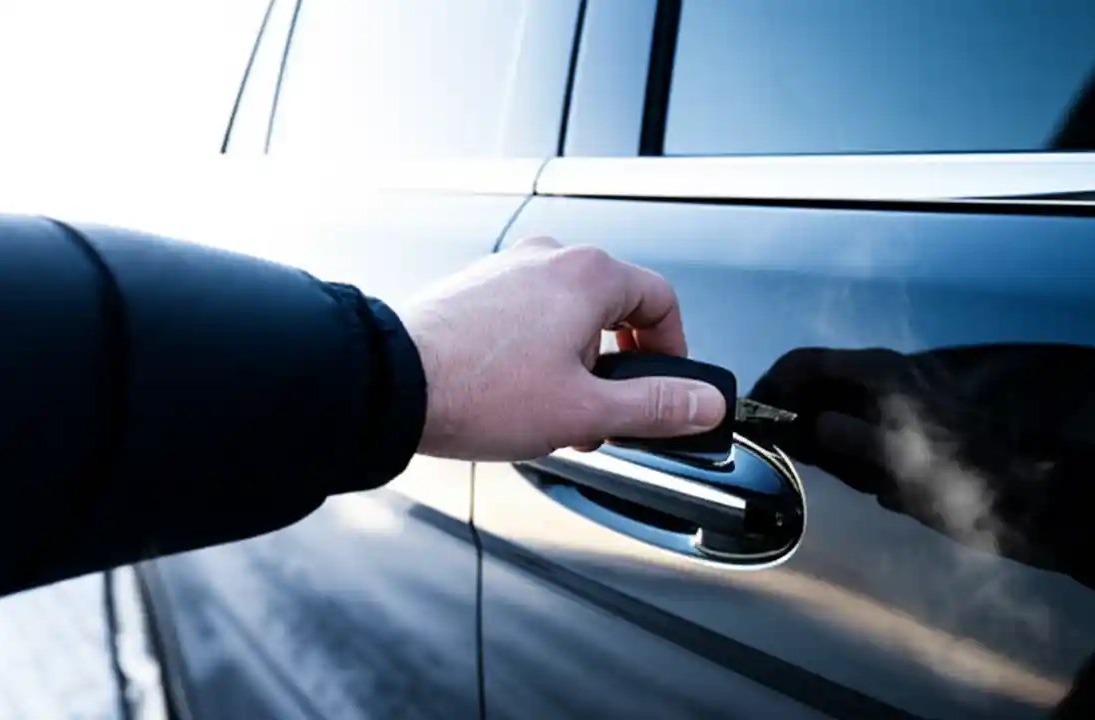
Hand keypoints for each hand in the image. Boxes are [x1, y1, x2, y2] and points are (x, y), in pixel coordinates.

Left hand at [398, 236, 725, 460]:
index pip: (662, 300)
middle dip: (619, 366)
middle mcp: (548, 259)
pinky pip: (529, 315)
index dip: (674, 349)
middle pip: (615, 306)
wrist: (391, 387)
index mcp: (588, 275)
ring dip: (579, 364)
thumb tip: (703, 404)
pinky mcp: (476, 289)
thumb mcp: (586, 412)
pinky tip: (520, 396)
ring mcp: (508, 270)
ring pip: (570, 313)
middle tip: (608, 412)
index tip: (666, 385)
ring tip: (558, 412)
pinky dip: (540, 352)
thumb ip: (656, 407)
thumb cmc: (477, 392)